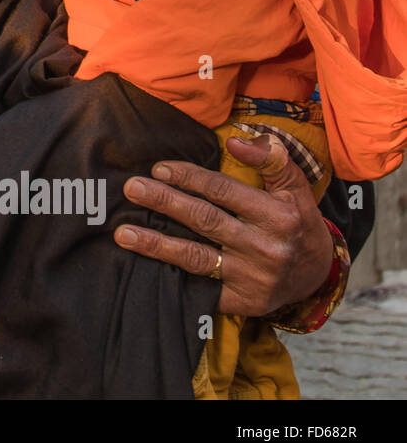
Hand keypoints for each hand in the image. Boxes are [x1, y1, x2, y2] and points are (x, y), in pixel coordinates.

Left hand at [113, 133, 333, 315]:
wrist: (319, 276)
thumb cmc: (298, 223)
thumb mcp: (296, 189)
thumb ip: (271, 159)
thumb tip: (235, 140)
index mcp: (278, 216)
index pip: (224, 191)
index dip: (189, 178)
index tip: (158, 168)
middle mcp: (265, 248)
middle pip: (205, 221)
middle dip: (164, 203)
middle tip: (131, 188)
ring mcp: (252, 278)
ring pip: (195, 257)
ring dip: (155, 245)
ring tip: (123, 233)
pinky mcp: (242, 302)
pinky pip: (201, 285)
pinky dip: (171, 275)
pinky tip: (144, 266)